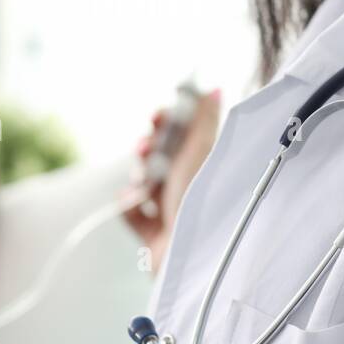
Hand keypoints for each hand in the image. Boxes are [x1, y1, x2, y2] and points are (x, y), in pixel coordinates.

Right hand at [120, 89, 221, 275]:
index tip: (158, 116)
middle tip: (145, 149)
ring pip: (140, 180)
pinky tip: (135, 207)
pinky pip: (130, 210)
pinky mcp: (152, 234)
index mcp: (201, 167)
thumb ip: (204, 121)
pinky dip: (128, 205)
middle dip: (146, 149)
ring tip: (143, 185)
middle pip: (157, 157)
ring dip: (137, 177)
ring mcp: (168, 210)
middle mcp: (186, 187)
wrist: (187, 254)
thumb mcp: (200, 154)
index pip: (181, 137)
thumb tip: (214, 88)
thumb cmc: (199, 203)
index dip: (166, 124)